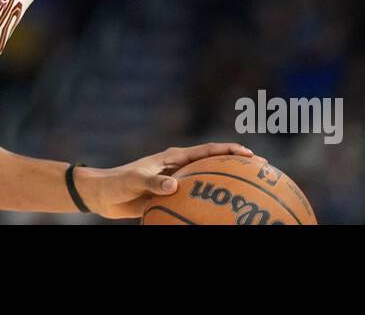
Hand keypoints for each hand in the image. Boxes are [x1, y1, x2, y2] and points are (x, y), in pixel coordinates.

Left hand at [74, 142, 259, 219]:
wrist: (103, 194)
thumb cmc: (118, 183)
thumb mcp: (135, 181)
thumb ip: (153, 182)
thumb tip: (174, 185)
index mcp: (174, 157)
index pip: (207, 150)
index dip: (229, 150)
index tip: (249, 154)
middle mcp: (178, 166)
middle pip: (213, 163)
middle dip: (237, 165)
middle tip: (261, 172)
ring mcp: (176, 181)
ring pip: (207, 181)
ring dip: (226, 185)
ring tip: (248, 193)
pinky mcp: (171, 196)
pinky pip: (195, 199)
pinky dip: (208, 204)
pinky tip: (219, 215)